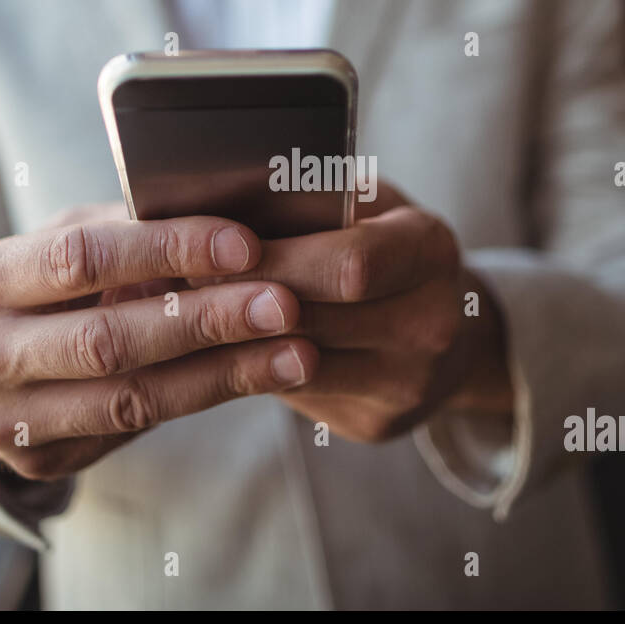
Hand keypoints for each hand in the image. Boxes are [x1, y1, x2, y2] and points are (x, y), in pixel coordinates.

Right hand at [0, 204, 318, 479]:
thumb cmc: (51, 287)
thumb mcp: (72, 243)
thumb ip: (133, 232)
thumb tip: (237, 213)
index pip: (81, 259)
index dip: (167, 250)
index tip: (245, 244)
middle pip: (109, 339)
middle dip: (206, 320)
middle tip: (285, 303)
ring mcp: (7, 418)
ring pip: (132, 397)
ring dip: (224, 371)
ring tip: (296, 352)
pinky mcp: (41, 461)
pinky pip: (139, 429)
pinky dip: (210, 397)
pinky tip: (266, 376)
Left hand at [195, 186, 513, 442]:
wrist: (443, 327)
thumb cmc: (383, 244)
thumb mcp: (363, 204)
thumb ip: (309, 201)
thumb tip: (219, 200)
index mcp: (431, 250)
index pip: (349, 264)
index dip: (275, 260)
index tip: (217, 249)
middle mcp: (432, 323)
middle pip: (316, 318)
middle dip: (241, 299)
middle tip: (181, 281)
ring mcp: (409, 383)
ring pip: (296, 364)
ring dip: (235, 339)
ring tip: (190, 310)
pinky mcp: (377, 423)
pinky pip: (296, 396)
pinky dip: (253, 368)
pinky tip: (221, 346)